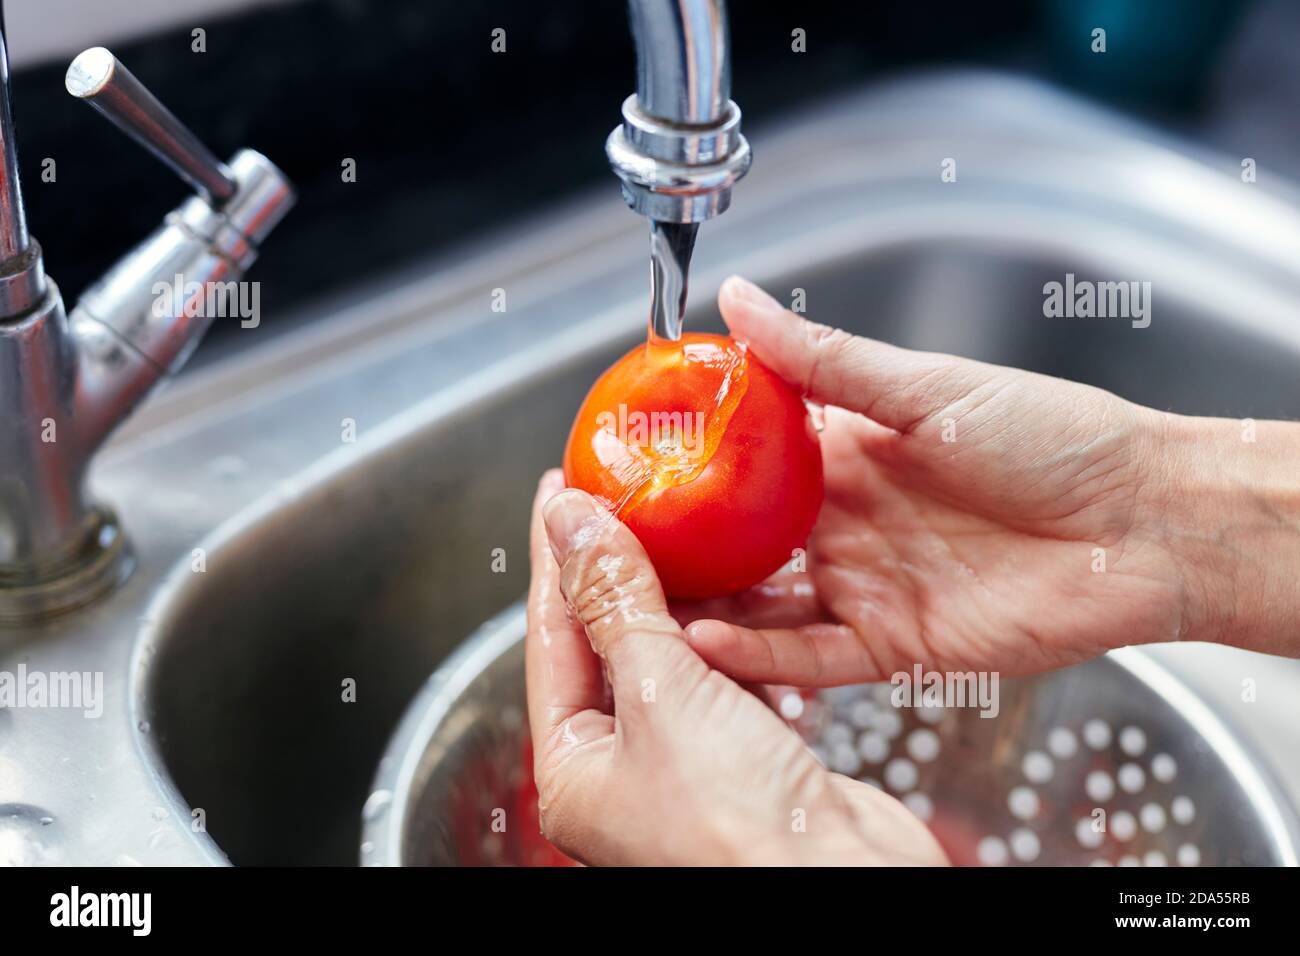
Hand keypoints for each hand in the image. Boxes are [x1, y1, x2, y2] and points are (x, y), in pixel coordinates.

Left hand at [525, 469, 947, 865]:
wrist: (841, 886)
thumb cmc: (737, 828)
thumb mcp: (661, 693)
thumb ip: (618, 602)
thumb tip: (569, 523)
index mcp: (573, 767)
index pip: (549, 635)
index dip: (555, 556)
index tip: (560, 490)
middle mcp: (622, 769)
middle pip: (605, 642)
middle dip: (613, 567)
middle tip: (618, 492)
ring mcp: (685, 764)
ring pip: (668, 656)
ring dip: (675, 593)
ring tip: (678, 522)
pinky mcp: (744, 756)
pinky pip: (722, 677)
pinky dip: (729, 631)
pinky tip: (737, 587)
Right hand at [677, 276, 1299, 684]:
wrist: (1143, 524)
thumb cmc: (1055, 438)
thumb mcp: (926, 386)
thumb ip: (825, 358)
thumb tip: (742, 299)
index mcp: (849, 452)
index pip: (747, 459)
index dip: (689, 461)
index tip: (627, 457)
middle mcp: (847, 521)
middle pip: (742, 540)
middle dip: (680, 547)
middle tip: (607, 545)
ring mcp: (866, 584)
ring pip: (762, 603)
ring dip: (703, 608)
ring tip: (633, 605)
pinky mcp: (891, 644)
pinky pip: (809, 653)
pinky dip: (758, 655)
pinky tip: (706, 645)